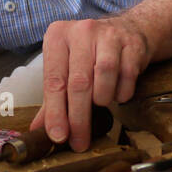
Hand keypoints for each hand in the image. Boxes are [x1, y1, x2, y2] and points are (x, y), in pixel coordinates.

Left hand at [32, 16, 150, 149]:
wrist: (128, 30)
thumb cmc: (91, 53)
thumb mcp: (67, 67)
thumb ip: (53, 98)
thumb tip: (39, 130)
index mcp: (58, 36)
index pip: (54, 80)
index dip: (55, 113)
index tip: (58, 136)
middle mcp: (81, 31)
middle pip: (79, 82)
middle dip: (79, 118)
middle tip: (80, 141)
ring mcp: (109, 35)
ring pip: (104, 75)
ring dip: (103, 98)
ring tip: (101, 103)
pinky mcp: (133, 43)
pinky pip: (127, 75)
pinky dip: (122, 92)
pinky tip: (117, 93)